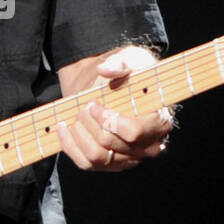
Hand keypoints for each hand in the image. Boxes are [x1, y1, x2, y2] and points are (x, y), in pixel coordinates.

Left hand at [57, 45, 172, 171]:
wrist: (120, 88)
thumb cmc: (130, 74)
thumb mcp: (131, 59)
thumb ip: (121, 62)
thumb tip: (106, 69)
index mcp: (160, 122)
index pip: (133, 132)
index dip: (108, 120)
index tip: (93, 104)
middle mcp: (149, 146)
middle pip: (110, 144)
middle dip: (89, 123)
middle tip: (82, 106)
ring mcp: (130, 159)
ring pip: (96, 157)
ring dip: (78, 135)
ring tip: (74, 115)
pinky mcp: (112, 164)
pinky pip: (86, 164)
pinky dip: (70, 146)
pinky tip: (63, 128)